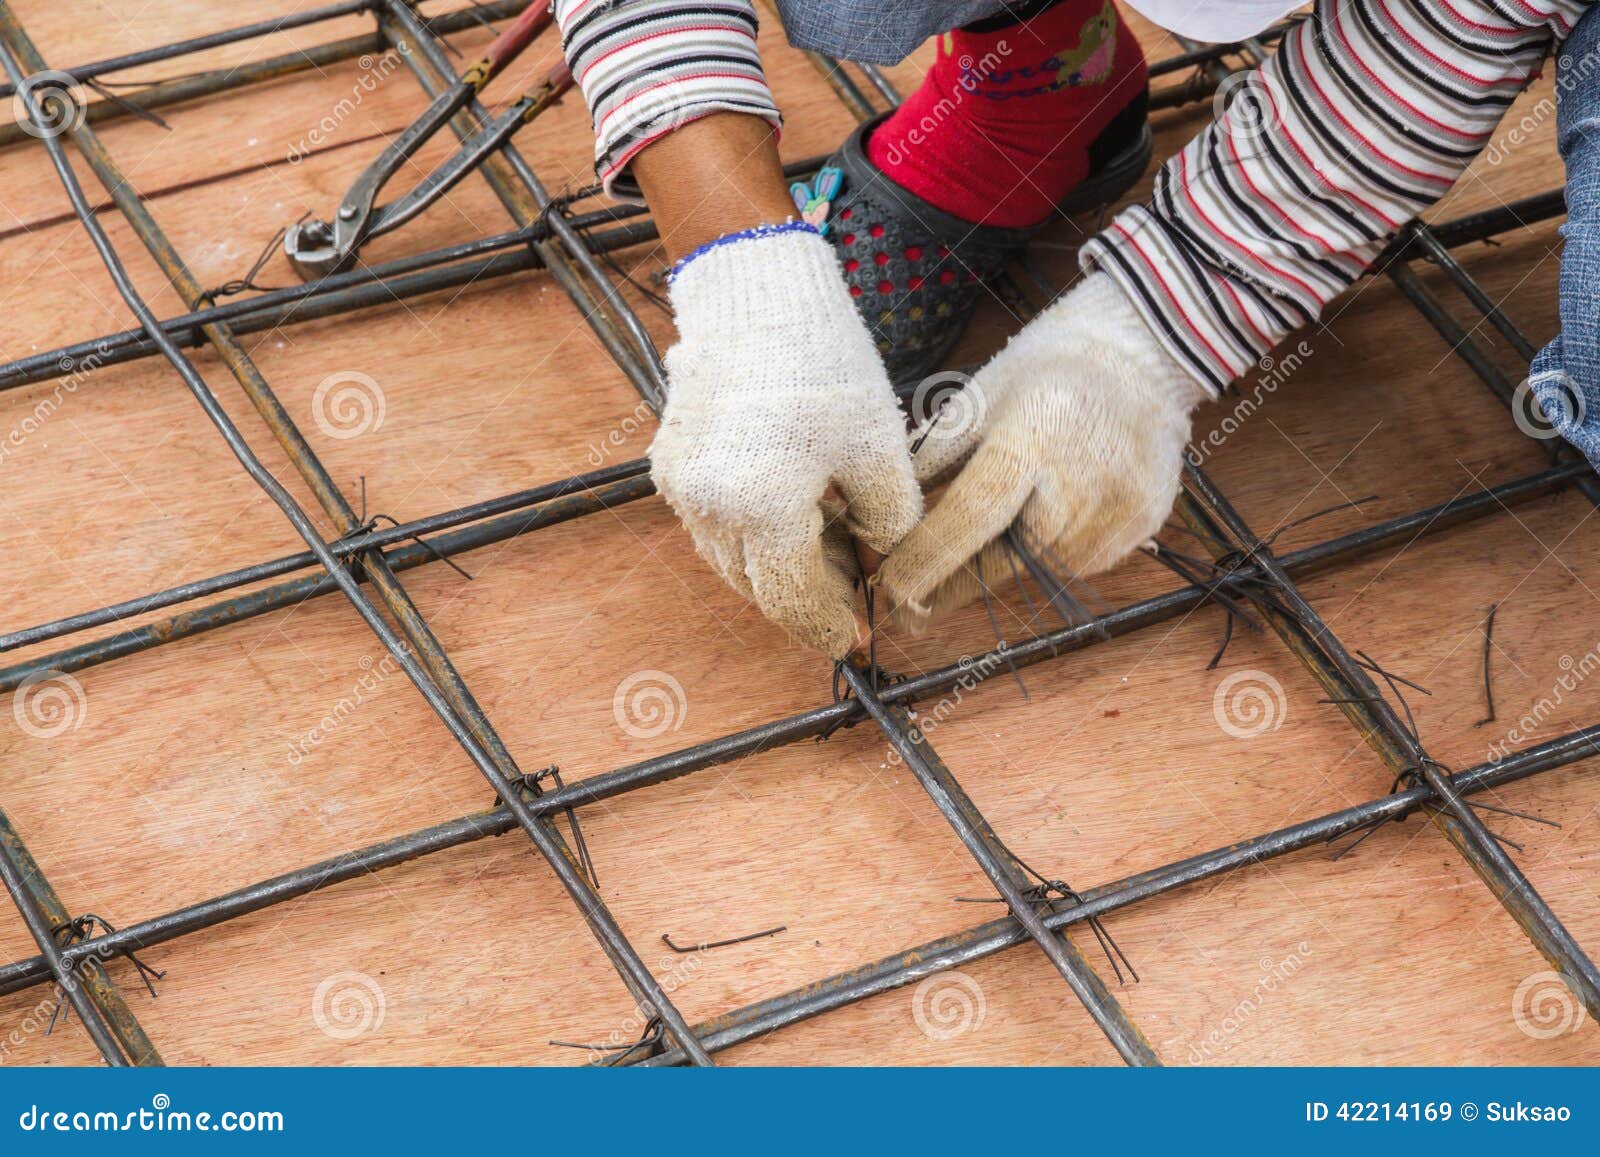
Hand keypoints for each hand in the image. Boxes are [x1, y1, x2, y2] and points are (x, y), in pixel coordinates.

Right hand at [651, 224, 921, 656]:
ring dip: (780, 571)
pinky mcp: (671, 464)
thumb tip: (883, 560)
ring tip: (832, 555)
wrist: (754, 291)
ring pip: (733, 561)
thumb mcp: (879, 447)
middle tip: (857, 599)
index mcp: (760, 510)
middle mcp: (708, 509)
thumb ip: (889, 521)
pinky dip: (753, 536)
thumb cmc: (823, 363)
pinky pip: (713, 525)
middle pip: (759, 588)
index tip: (860, 642)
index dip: (832, 626)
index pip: (795, 601)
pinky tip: (794, 517)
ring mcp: (681, 487)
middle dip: (811, 601)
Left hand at [878, 273, 1209, 622]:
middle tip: (914, 604)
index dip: (927, 560)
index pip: (970, 519)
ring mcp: (1117, 511)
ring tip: (990, 539)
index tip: (891, 591)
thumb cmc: (1044, 371)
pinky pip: (1079, 561)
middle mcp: (1078, 484)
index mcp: (1029, 441)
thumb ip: (934, 461)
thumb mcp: (977, 400)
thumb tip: (888, 519)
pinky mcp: (1141, 527)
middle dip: (953, 585)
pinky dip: (1050, 553)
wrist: (1140, 356)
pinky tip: (1046, 518)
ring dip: (1002, 565)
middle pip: (1002, 560)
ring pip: (1039, 568)